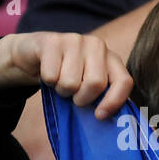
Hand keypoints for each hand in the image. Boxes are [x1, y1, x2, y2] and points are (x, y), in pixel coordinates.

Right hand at [0, 32, 132, 119]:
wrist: (34, 52)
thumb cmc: (67, 73)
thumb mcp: (89, 83)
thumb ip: (104, 96)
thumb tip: (111, 120)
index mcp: (112, 58)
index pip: (124, 82)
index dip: (114, 102)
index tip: (99, 116)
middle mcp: (97, 45)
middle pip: (95, 84)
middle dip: (82, 97)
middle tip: (74, 95)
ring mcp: (75, 40)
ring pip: (71, 82)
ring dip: (62, 90)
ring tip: (60, 81)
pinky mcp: (51, 41)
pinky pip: (51, 76)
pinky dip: (47, 81)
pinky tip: (48, 71)